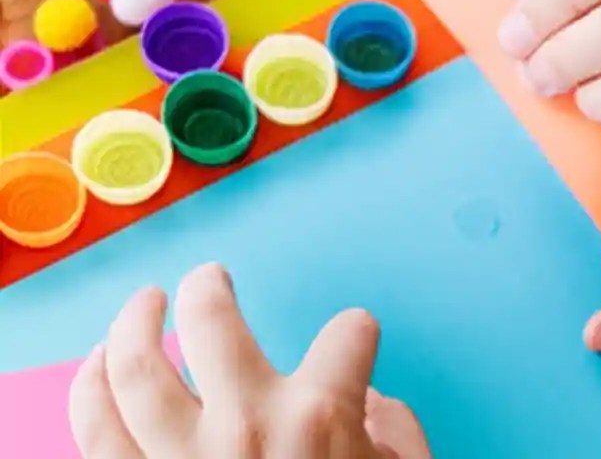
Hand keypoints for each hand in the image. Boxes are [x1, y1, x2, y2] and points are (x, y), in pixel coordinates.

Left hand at [69, 263, 431, 458]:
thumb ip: (399, 435)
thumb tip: (371, 406)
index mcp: (320, 416)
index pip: (348, 336)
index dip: (358, 334)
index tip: (353, 341)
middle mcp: (245, 423)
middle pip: (212, 319)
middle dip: (210, 286)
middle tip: (210, 277)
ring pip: (133, 366)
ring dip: (132, 323)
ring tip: (143, 304)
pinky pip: (92, 431)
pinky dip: (88, 390)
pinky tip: (97, 368)